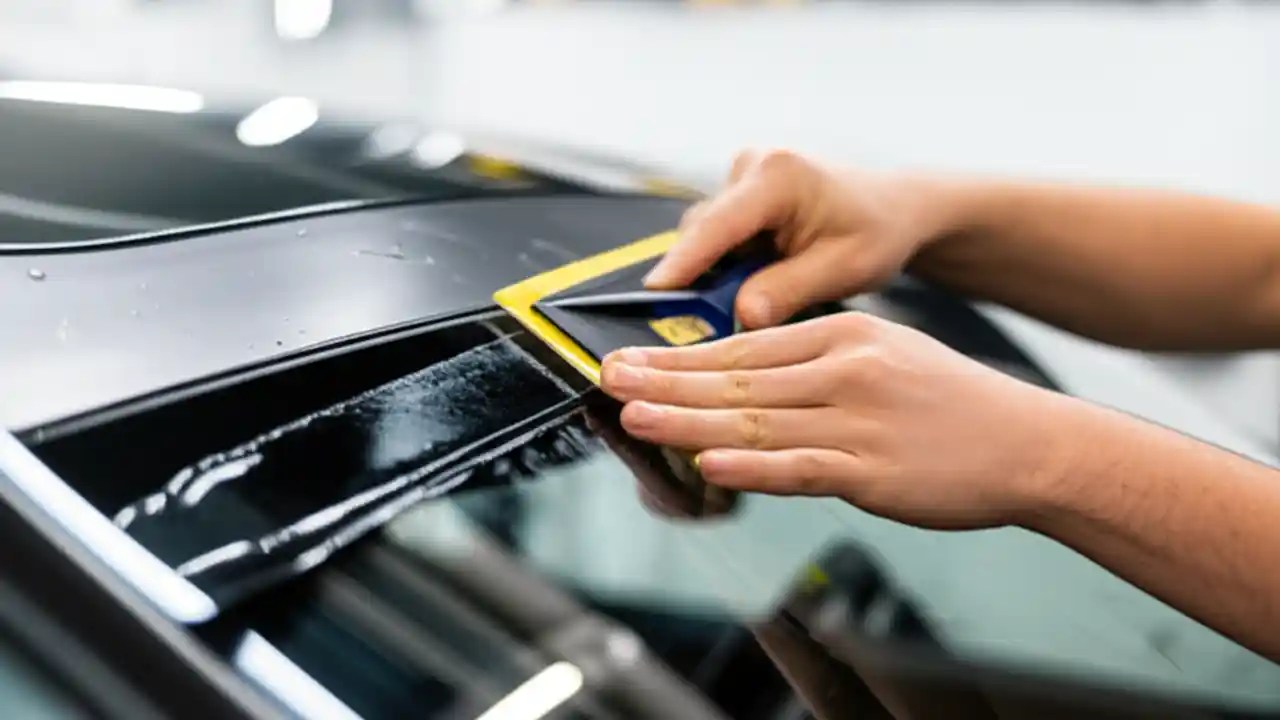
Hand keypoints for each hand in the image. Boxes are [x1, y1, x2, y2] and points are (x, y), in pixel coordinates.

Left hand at [600, 312, 1074, 529]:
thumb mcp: (883, 353)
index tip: (632, 357)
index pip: (744, 345)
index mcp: (843, 334)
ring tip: (635, 415)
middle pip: (737, 379)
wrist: (1027, 442)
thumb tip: (742, 376)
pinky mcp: (874, 471)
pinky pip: (799, 468)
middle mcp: (845, 369)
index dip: (681, 356)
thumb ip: (814, 362)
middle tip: (609, 377)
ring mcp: (858, 420)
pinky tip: (706, 463)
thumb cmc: (948, 402)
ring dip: (687, 420)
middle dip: (664, 380)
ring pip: (755, 421)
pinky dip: (749, 467)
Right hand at [644, 149, 960, 328]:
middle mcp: (753, 164)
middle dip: (705, 279)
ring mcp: (743, 174)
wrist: (898, 207)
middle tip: (719, 322)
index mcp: (779, 175)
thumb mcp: (844, 268)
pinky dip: (731, 263)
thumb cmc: (879, 232)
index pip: (715, 225)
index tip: (655, 295)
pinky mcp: (740, 190)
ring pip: (707, 236)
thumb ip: (789, 290)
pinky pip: (718, 235)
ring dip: (721, 272)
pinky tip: (761, 279)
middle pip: (702, 232)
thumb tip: (742, 314)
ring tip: (763, 296)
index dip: (682, 264)